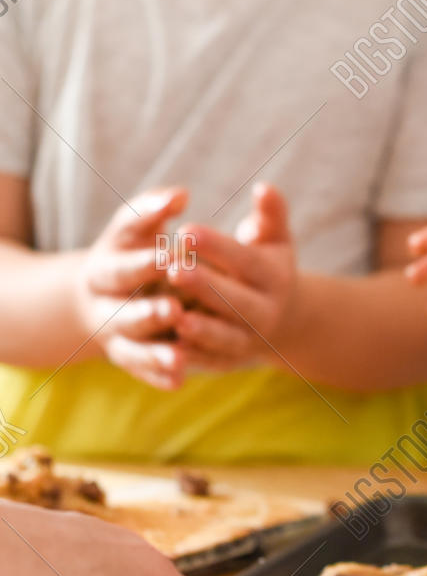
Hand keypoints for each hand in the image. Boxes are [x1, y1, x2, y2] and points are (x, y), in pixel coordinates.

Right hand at [74, 188, 189, 389]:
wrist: (98, 294)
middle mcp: (105, 304)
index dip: (145, 262)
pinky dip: (157, 376)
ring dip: (155, 353)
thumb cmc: (129, 250)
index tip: (171, 256)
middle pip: (124, 311)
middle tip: (174, 310)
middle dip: (148, 312)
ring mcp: (114, 334)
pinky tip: (179, 381)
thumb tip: (180, 194)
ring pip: (132, 346)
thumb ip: (153, 210)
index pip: (124, 265)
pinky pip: (142, 370)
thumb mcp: (134, 228)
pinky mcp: (126, 357)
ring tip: (180, 358)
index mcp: (106, 268)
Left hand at [166, 183, 297, 371]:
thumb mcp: (274, 240)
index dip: (216, 246)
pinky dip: (192, 358)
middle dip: (205, 286)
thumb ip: (270, 215)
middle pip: (235, 300)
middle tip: (173, 268)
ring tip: (176, 317)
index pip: (244, 260)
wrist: (284, 322)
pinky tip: (169, 349)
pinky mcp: (231, 363)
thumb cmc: (268, 267)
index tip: (185, 229)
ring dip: (202, 330)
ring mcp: (250, 341)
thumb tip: (264, 188)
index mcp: (275, 277)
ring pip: (225, 337)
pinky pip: (210, 363)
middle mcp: (266, 312)